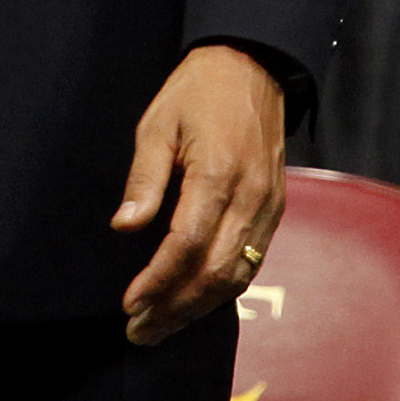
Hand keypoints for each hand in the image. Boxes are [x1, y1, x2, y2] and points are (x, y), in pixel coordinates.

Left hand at [113, 44, 285, 344]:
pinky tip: (195, 301)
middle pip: (214, 273)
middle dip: (175, 308)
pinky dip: (222, 288)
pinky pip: (251, 260)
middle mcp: (250, 199)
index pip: (186, 246)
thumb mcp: (157, 125)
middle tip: (140, 332)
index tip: (130, 303)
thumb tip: (124, 227)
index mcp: (216, 175)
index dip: (157, 281)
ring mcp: (268, 207)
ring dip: (198, 307)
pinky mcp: (275, 209)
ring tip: (161, 326)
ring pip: (236, 275)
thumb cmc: (196, 93)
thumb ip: (144, 180)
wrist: (252, 68)